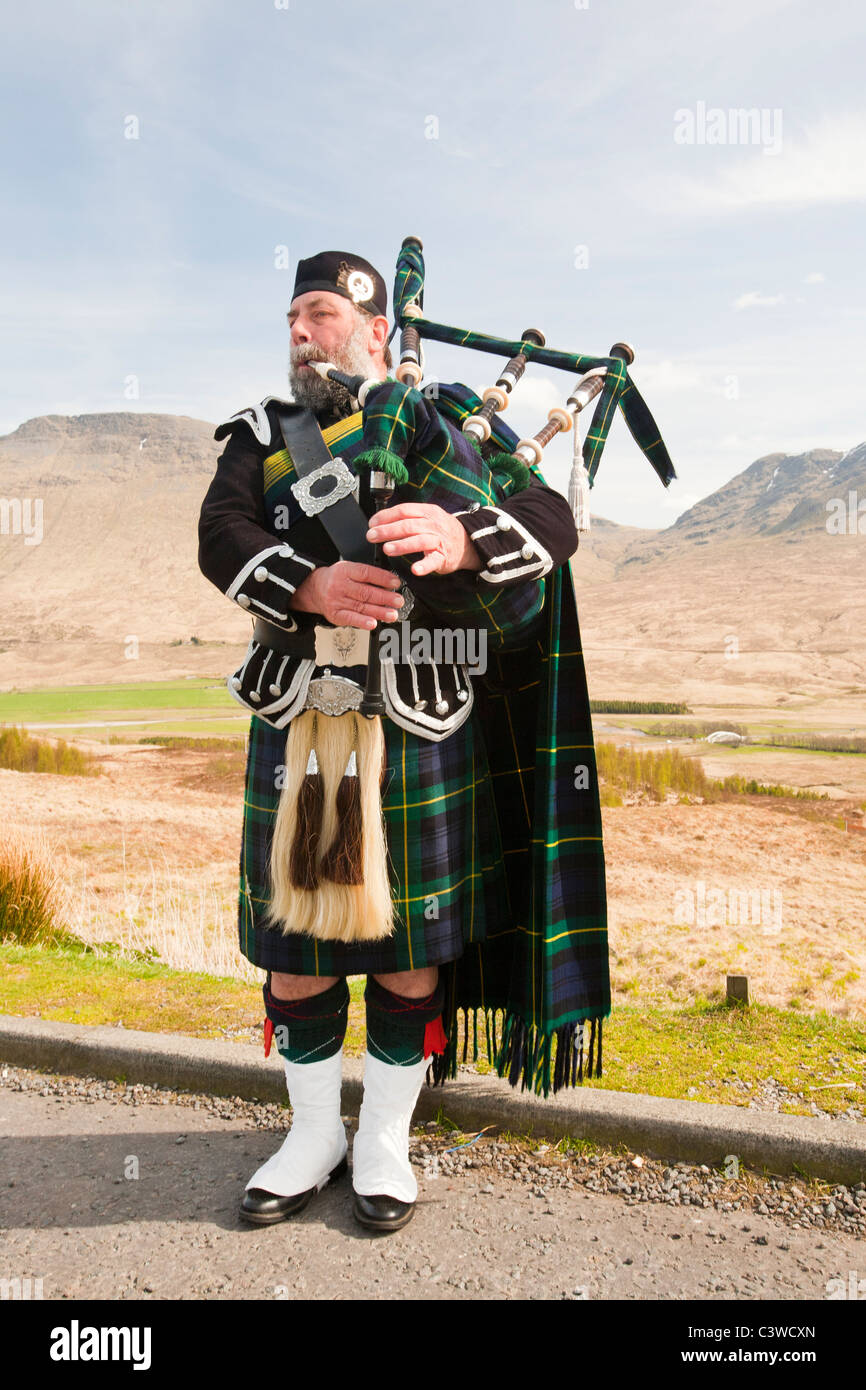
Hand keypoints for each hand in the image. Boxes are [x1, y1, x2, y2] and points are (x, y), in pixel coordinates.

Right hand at [290, 561, 404, 629]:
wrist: (314, 588)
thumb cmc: (337, 579)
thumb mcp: (349, 569)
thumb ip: (367, 575)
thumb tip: (390, 583)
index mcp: (345, 570)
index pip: (366, 573)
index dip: (383, 578)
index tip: (396, 583)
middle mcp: (340, 585)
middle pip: (365, 592)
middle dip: (384, 597)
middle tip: (398, 601)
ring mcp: (336, 601)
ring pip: (361, 607)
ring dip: (379, 612)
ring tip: (392, 614)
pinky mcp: (335, 614)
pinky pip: (350, 618)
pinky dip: (362, 622)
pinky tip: (373, 623)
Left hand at [366, 502, 480, 575]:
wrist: (467, 543)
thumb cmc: (441, 530)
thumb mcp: (427, 517)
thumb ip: (407, 518)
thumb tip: (381, 521)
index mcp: (427, 511)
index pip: (404, 510)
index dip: (386, 516)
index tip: (372, 523)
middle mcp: (433, 524)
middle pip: (408, 525)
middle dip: (388, 530)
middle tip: (372, 536)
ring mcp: (439, 540)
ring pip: (419, 541)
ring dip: (402, 545)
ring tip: (387, 549)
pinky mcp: (444, 557)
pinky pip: (434, 561)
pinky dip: (424, 565)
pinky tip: (415, 569)